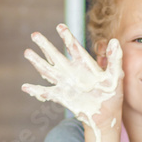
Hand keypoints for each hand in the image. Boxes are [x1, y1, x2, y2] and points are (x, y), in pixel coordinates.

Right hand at [22, 23, 122, 141]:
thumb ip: (115, 59)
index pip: (74, 47)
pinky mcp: (62, 96)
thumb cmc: (111, 94)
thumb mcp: (115, 76)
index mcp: (85, 64)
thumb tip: (115, 41)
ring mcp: (65, 83)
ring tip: (27, 52)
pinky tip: (25, 87)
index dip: (66, 36)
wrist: (105, 114)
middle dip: (45, 45)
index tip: (60, 26)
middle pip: (56, 55)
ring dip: (37, 62)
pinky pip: (47, 92)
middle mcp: (72, 71)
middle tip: (34, 34)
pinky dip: (36, 90)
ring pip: (48, 70)